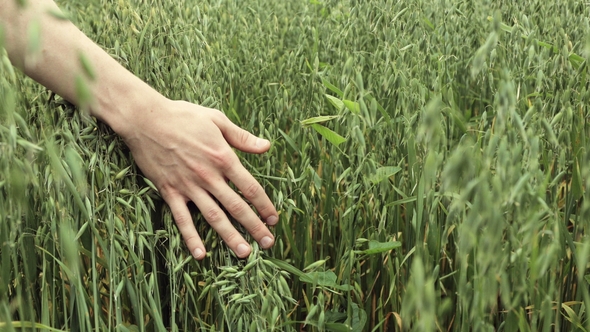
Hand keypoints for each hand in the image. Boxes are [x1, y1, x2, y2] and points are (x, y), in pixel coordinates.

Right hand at [122, 98, 278, 259]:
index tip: (274, 219)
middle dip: (254, 227)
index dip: (265, 205)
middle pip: (236, 207)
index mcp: (223, 158)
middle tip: (268, 243)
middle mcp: (209, 176)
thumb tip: (267, 146)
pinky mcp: (169, 192)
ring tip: (245, 253)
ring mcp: (188, 186)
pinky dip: (191, 238)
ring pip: (214, 217)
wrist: (144, 119)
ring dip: (230, 237)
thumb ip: (242, 137)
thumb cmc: (183, 116)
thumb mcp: (217, 120)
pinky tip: (201, 254)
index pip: (250, 188)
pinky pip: (182, 219)